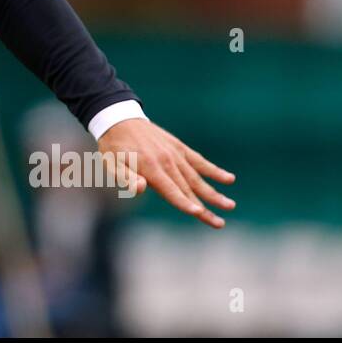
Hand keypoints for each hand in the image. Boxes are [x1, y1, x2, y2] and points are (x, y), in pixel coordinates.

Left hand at [98, 118, 235, 227]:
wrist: (119, 119)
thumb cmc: (113, 147)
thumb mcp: (111, 164)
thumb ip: (126, 178)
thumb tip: (142, 188)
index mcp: (150, 168)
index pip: (171, 190)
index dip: (184, 203)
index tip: (198, 213)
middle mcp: (167, 161)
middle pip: (188, 189)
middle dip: (205, 207)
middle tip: (220, 224)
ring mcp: (175, 154)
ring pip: (197, 177)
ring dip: (214, 192)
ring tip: (230, 205)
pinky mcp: (179, 147)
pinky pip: (199, 160)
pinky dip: (213, 170)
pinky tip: (229, 179)